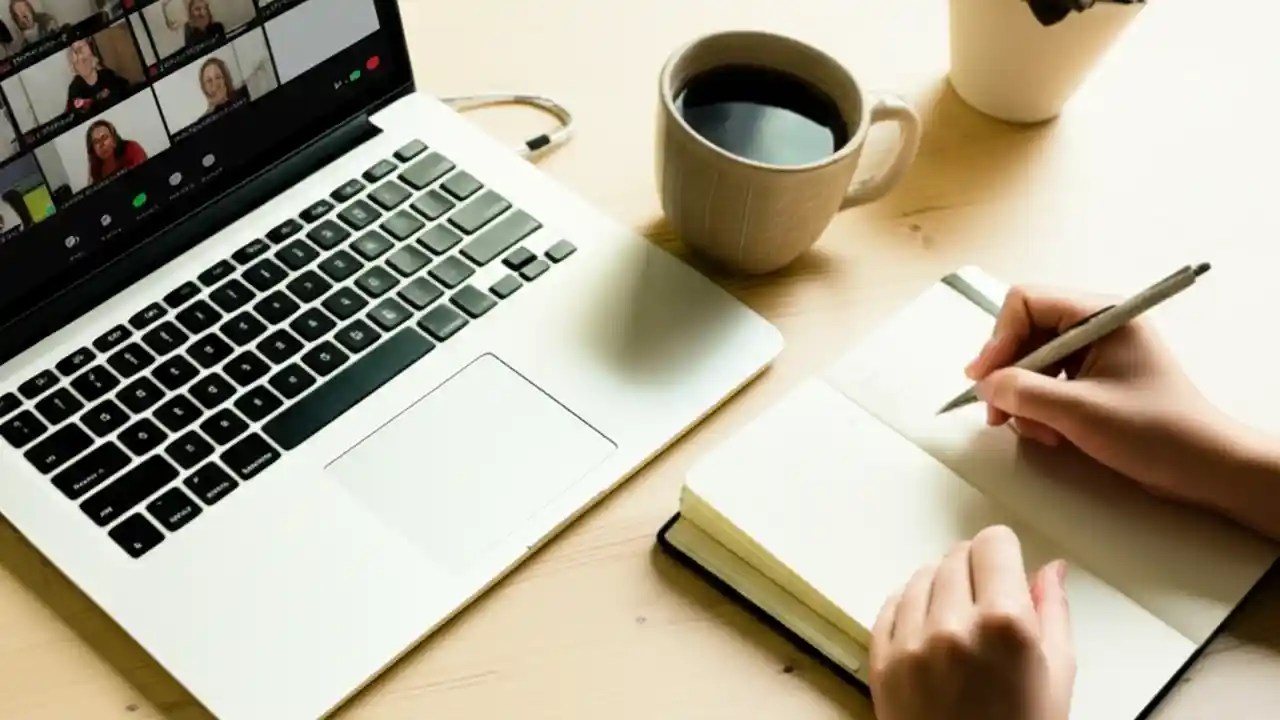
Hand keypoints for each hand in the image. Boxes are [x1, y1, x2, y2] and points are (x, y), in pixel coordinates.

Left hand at [870, 525, 1074, 719]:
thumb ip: (1052, 612)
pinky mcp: (882, 661)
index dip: (1003, 554)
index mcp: (1005, 624)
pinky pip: (891, 606)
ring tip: (960, 622)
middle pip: (955, 556)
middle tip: (988, 603)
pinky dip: (909, 608)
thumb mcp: (1057, 676)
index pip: (993, 543)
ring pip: (920, 577)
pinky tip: (930, 630)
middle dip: (975, 571)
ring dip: (940, 587)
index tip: (1006, 568)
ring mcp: (911, 643)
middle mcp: (953, 625)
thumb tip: (1050, 568)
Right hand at [965, 285, 1235, 502]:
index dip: (999, 338)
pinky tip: (1051, 434)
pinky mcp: (1095, 380)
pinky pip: (1049, 382)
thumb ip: (1024, 392)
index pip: (1027, 303)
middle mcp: (1097, 326)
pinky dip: (1039, 408)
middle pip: (1026, 333)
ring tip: (1035, 432)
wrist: (1204, 467)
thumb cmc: (1153, 432)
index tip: (984, 379)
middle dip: (1009, 375)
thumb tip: (984, 385)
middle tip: (997, 414)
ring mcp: (1097, 353)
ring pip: (1033, 362)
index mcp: (1102, 314)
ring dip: (1023, 398)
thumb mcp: (1079, 411)